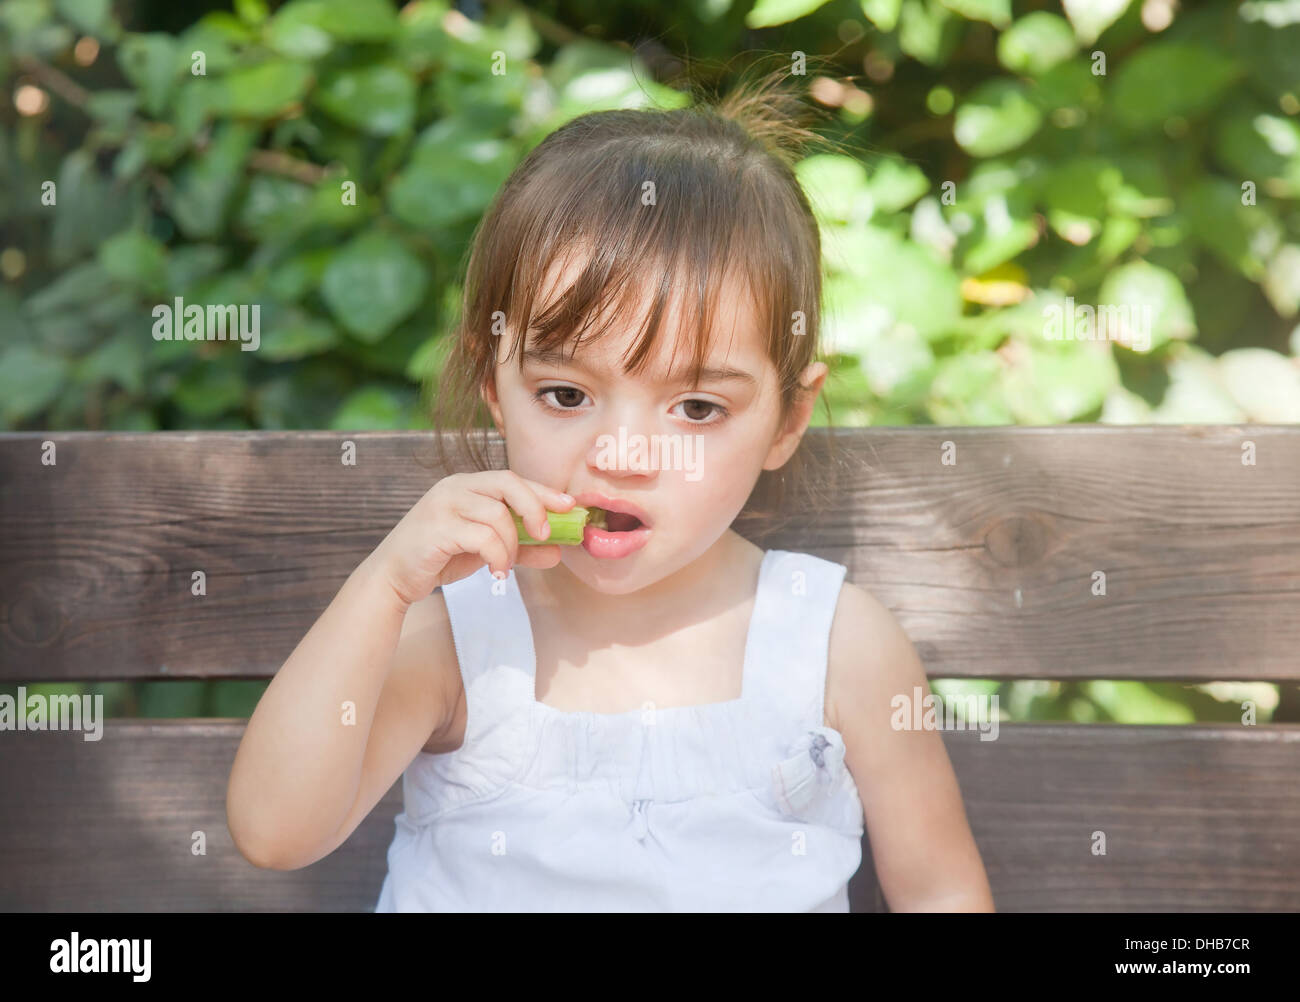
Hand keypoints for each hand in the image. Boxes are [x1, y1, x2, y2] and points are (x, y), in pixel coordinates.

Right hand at [371, 470, 574, 608]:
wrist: (394, 577)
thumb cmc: (440, 557)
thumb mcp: (485, 550)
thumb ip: (519, 548)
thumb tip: (557, 552)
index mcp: (468, 485)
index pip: (513, 479)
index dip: (544, 492)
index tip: (570, 507)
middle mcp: (455, 487)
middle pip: (508, 483)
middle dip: (534, 507)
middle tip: (545, 535)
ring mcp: (443, 505)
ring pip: (497, 514)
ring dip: (511, 544)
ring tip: (506, 566)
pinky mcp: (437, 528)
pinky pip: (481, 537)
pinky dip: (497, 556)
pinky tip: (496, 573)